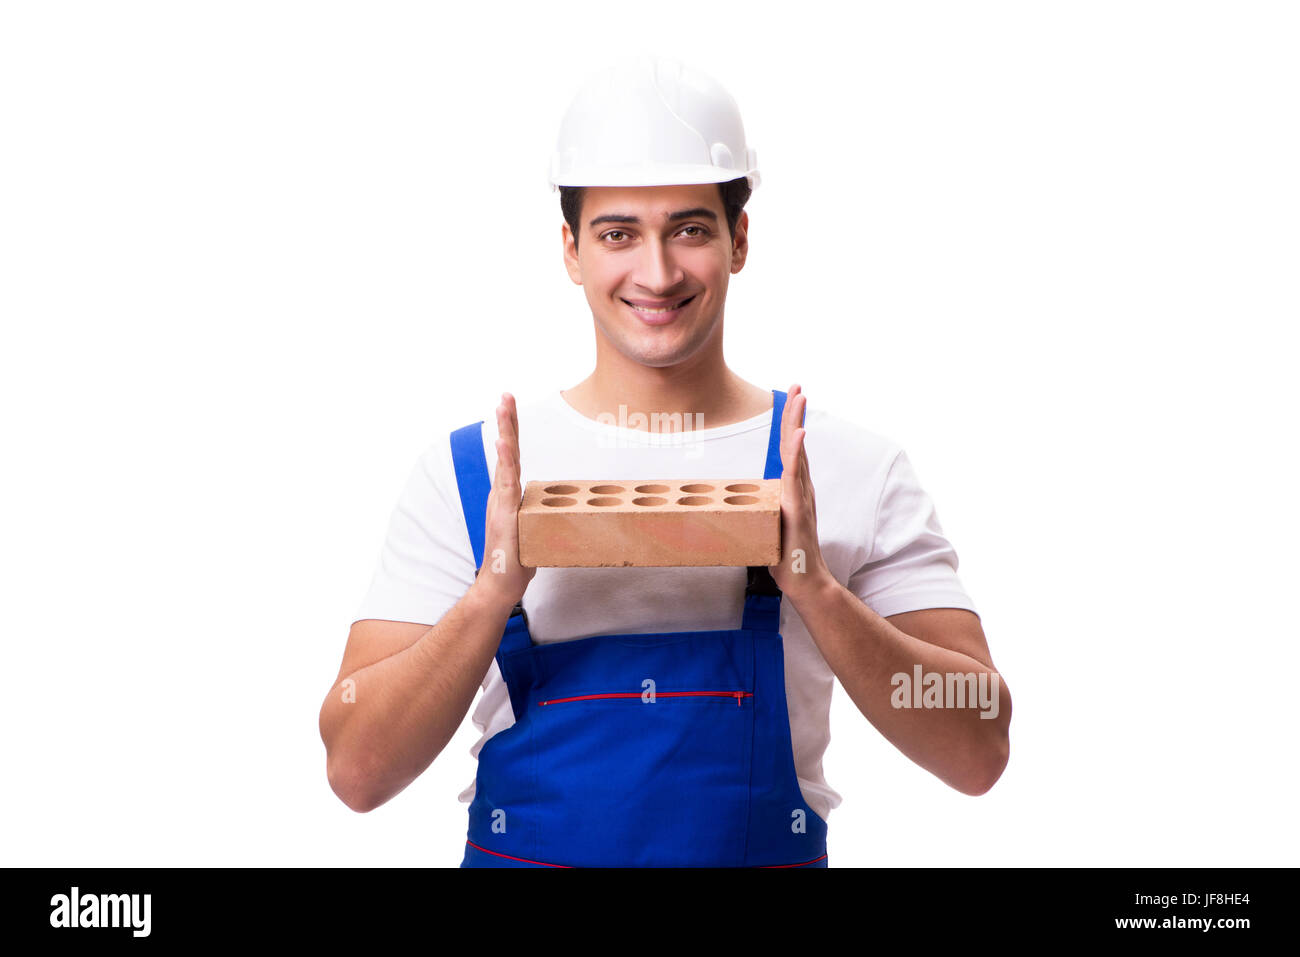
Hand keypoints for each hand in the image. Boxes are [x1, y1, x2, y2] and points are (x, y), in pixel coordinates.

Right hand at [474, 393, 536, 607]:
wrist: (500, 583)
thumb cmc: (518, 559)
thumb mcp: (535, 530)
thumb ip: (542, 515)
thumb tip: (562, 511)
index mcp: (508, 493)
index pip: (512, 455)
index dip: (512, 431)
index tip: (510, 407)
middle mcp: (502, 492)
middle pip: (506, 449)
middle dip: (506, 420)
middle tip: (505, 395)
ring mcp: (501, 500)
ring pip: (505, 459)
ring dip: (504, 431)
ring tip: (502, 406)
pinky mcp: (503, 512)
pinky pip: (505, 482)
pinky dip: (504, 461)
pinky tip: (503, 443)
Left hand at [768, 384, 832, 602]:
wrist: (804, 581)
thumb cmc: (786, 556)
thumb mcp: (768, 525)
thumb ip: (762, 509)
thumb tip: (744, 502)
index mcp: (794, 490)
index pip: (792, 450)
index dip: (791, 424)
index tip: (792, 399)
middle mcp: (801, 488)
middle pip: (797, 443)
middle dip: (796, 413)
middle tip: (798, 385)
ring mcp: (801, 497)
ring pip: (798, 453)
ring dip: (798, 423)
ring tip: (800, 398)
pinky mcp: (798, 509)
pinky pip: (796, 477)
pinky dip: (798, 453)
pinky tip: (799, 435)